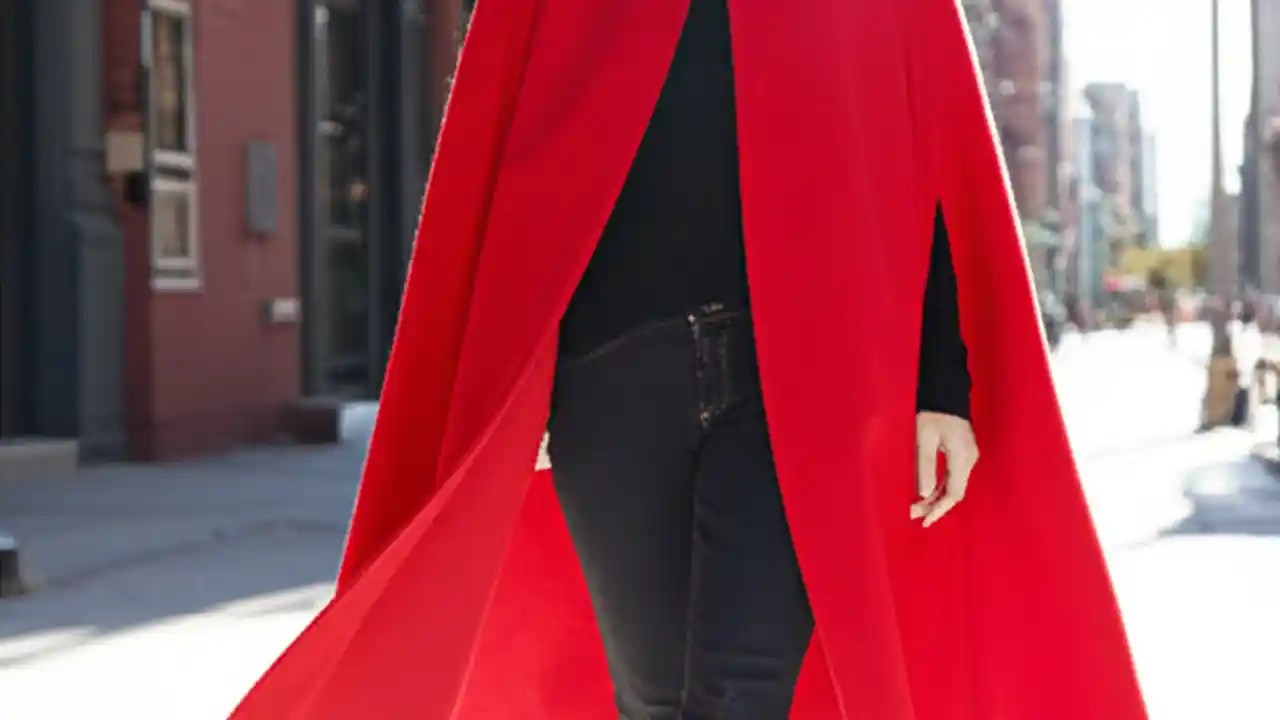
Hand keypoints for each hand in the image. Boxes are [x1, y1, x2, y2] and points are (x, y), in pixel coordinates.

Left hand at [911, 411, 978, 527]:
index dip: (939, 509)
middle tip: (914, 515)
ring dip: (936, 497)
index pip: (954, 493)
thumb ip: (924, 467)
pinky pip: (953, 476)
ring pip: (954, 485)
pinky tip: (926, 492)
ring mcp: (968, 456)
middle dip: (935, 506)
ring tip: (916, 507)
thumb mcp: (924, 440)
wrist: (945, 392)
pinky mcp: (963, 453)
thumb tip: (923, 494)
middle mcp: (969, 460)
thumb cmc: (932, 413)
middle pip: (955, 492)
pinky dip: (940, 486)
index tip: (924, 521)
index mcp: (962, 457)